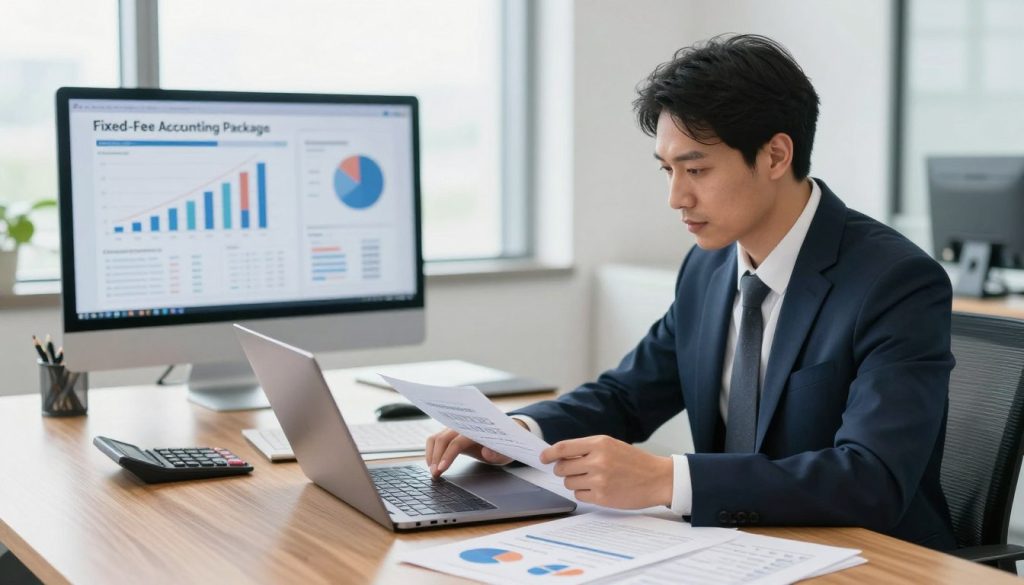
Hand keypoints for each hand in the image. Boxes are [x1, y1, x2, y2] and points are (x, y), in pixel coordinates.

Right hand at [425, 419, 527, 476]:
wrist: (503, 434)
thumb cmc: (505, 444)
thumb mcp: (507, 452)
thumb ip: (499, 453)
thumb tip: (487, 452)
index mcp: (478, 429)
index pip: (457, 441)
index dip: (448, 455)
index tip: (441, 469)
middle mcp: (464, 426)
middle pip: (442, 439)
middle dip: (436, 457)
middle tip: (435, 475)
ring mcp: (455, 428)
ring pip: (436, 438)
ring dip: (431, 455)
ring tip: (433, 472)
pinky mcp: (450, 433)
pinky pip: (435, 439)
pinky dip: (431, 451)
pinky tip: (433, 464)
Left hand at [541, 435, 673, 508]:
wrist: (657, 478)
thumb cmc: (634, 461)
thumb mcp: (611, 446)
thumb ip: (587, 448)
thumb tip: (559, 455)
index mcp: (599, 444)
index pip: (563, 448)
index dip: (549, 454)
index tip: (543, 458)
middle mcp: (597, 461)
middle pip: (562, 468)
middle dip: (564, 470)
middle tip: (574, 471)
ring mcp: (599, 480)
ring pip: (569, 483)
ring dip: (575, 482)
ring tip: (592, 479)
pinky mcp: (602, 497)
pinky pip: (579, 495)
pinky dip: (584, 493)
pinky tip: (598, 489)